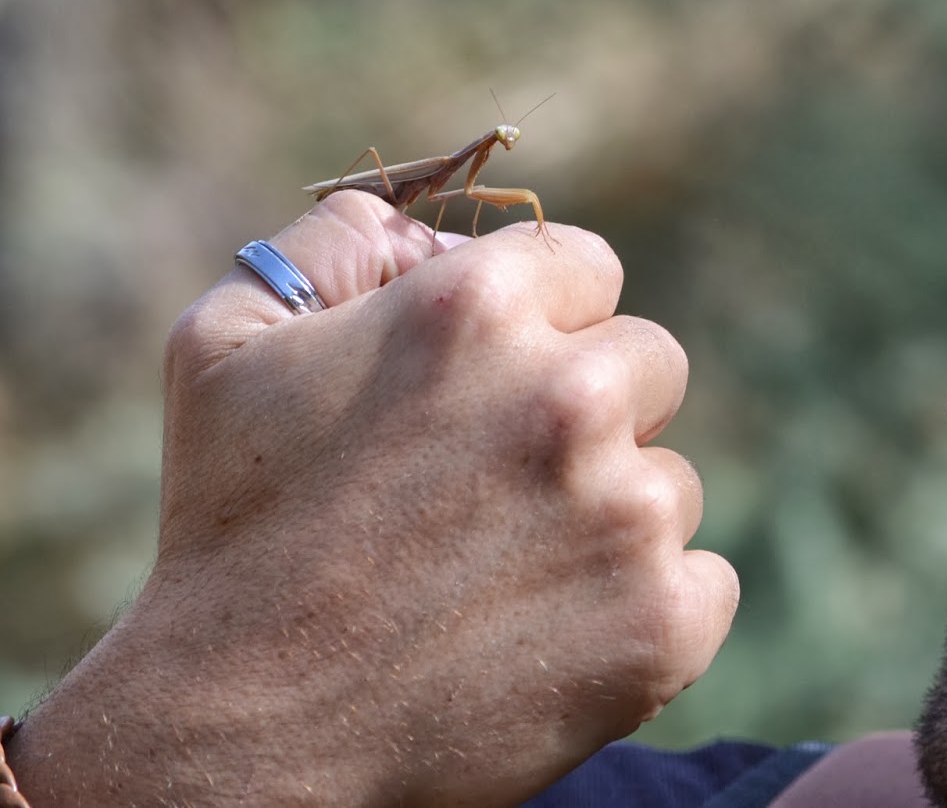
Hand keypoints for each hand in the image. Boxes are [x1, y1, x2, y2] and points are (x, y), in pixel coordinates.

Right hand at [11, 192, 737, 806]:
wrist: (246, 738)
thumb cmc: (229, 535)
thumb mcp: (224, 347)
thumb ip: (332, 247)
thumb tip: (425, 224)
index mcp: (479, 309)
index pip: (588, 267)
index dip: (547, 324)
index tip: (505, 382)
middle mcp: (571, 394)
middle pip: (648, 364)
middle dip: (591, 411)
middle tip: (500, 487)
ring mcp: (629, 512)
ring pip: (671, 480)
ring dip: (610, 514)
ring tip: (502, 576)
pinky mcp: (666, 621)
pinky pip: (705, 581)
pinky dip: (646, 606)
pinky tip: (553, 632)